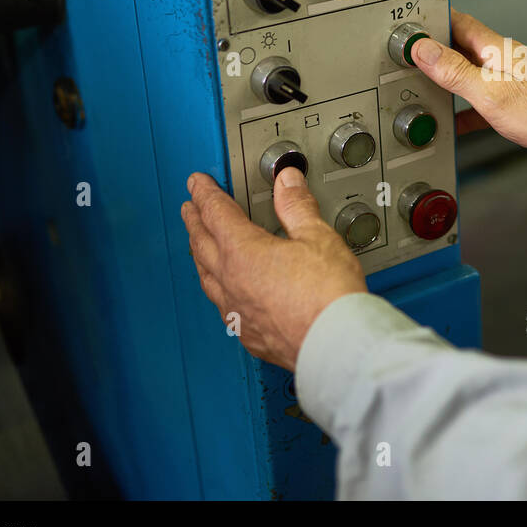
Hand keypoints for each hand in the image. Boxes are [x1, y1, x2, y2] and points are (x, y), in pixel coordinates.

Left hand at [181, 169, 366, 370]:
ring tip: (199, 246)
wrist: (336, 344)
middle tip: (189, 208)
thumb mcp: (318, 237)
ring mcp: (237, 311)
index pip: (215, 213)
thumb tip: (286, 182)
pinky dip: (217, 290)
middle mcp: (231, 282)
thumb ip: (297, 206)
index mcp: (244, 252)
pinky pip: (222, 306)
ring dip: (200, 255)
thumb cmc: (329, 296)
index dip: (205, 194)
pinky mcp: (248, 335)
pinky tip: (224, 293)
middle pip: (202, 244)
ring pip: (206, 277)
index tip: (197, 183)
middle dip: (195, 222)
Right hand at [410, 9, 526, 212]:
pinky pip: (482, 104)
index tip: (410, 23)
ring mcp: (512, 84)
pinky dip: (465, 112)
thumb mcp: (489, 93)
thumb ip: (454, 70)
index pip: (459, 23)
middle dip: (435, 53)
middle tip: (410, 58)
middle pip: (462, 49)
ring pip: (471, 77)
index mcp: (499, 50)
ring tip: (426, 89)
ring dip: (449, 83)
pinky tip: (456, 124)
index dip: (434, 20)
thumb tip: (424, 49)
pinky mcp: (517, 107)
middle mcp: (505, 63)